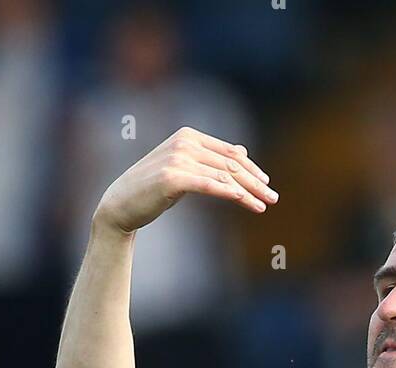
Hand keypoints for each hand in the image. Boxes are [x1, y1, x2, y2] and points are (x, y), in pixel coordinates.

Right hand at [94, 126, 278, 233]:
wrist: (122, 203)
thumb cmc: (154, 188)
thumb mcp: (186, 169)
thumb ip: (211, 159)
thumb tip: (242, 151)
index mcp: (188, 135)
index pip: (228, 152)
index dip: (251, 168)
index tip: (266, 183)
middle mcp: (184, 143)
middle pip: (229, 164)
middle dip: (254, 182)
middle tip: (273, 197)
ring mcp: (178, 159)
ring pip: (223, 176)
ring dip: (248, 192)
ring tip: (265, 204)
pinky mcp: (173, 178)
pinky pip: (210, 186)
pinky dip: (230, 193)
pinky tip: (246, 201)